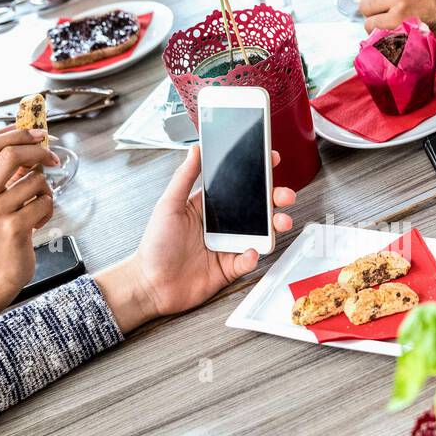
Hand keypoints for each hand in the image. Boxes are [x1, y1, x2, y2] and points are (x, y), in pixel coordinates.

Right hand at [0, 127, 58, 305]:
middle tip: (53, 158)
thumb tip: (32, 145)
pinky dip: (48, 210)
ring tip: (38, 206)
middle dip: (39, 152)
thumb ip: (5, 174)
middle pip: (11, 155)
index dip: (17, 134)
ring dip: (46, 191)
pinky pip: (45, 203)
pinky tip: (37, 223)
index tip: (40, 133)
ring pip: (35, 181)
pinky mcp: (13, 228)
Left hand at [96, 145, 294, 330]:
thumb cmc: (155, 246)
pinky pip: (248, 260)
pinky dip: (253, 256)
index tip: (270, 160)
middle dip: (275, 199)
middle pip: (256, 208)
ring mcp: (227, 245)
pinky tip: (249, 252)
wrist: (151, 285)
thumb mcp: (168, 205)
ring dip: (275, 226)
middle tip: (284, 195)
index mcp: (208, 206)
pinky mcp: (230, 267)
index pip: (237, 185)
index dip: (256, 173)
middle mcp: (221, 224)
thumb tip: (195, 150)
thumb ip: (184, 177)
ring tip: (281, 221)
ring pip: (259, 233)